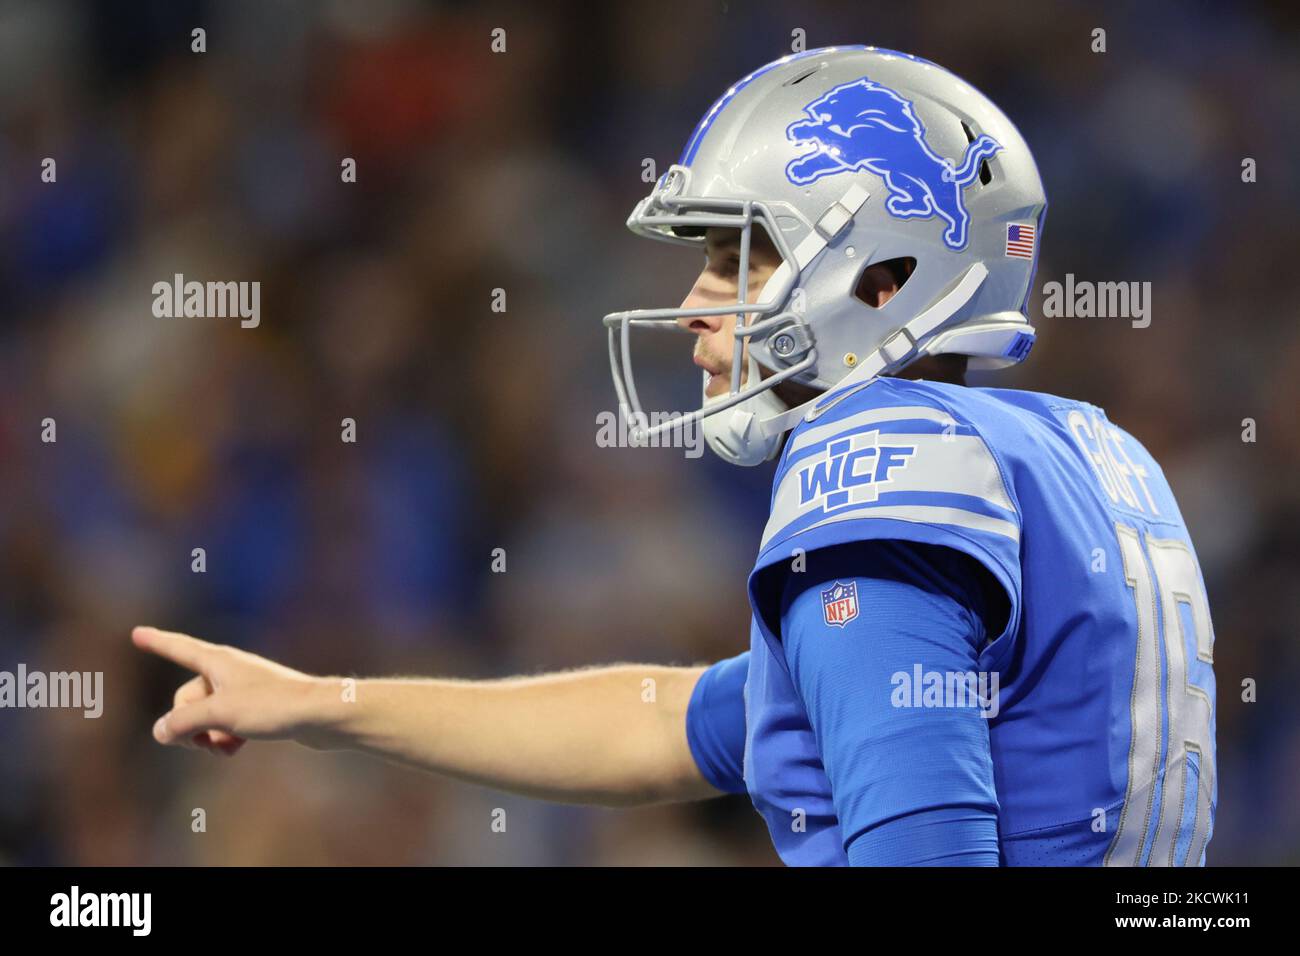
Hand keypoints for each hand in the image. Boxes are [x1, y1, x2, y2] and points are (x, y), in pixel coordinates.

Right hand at [132, 626, 325, 755]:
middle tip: (205, 739)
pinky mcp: (257, 709)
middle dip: (188, 724)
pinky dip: (224, 739)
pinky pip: (225, 726)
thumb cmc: (272, 706)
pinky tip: (236, 749)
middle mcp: (229, 670)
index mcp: (218, 661)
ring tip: (226, 745)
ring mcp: (243, 689)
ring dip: (206, 736)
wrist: (321, 714)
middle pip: (186, 699)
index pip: (179, 648)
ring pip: (205, 716)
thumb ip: (182, 722)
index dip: (156, 642)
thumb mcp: (219, 715)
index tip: (136, 632)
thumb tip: (160, 732)